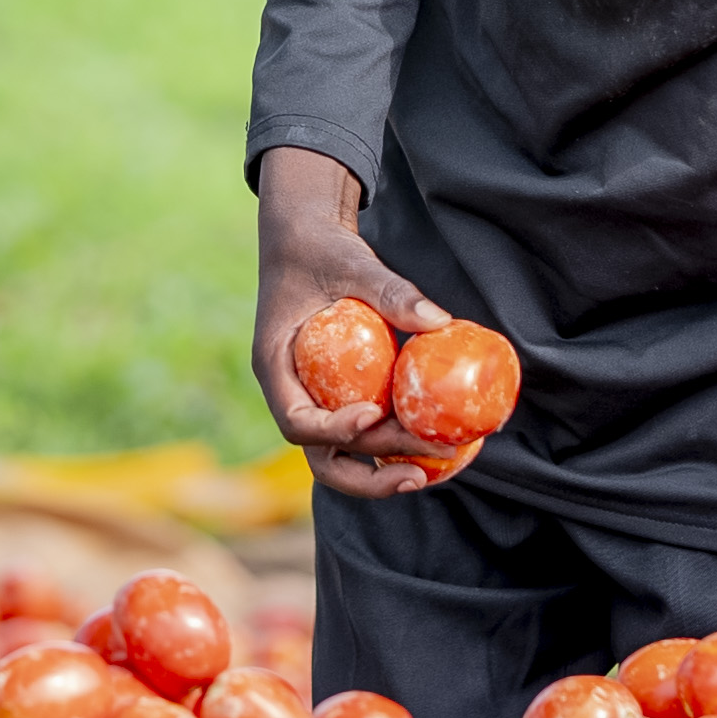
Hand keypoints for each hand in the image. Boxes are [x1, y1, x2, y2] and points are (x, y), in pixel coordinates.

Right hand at [250, 143, 454, 500]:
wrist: (306, 240)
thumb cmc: (321, 248)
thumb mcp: (351, 262)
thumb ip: (391, 291)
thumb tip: (441, 322)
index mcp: (275, 367)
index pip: (297, 422)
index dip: (335, 430)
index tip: (374, 414)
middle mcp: (291, 394)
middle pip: (320, 459)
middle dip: (366, 477)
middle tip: (417, 474)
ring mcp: (313, 400)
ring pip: (340, 457)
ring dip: (381, 473)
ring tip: (432, 469)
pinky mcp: (337, 397)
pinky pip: (361, 434)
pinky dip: (390, 446)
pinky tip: (432, 446)